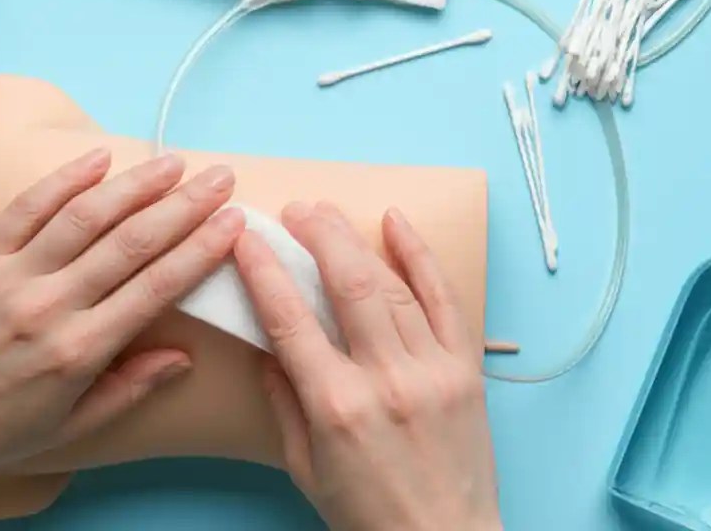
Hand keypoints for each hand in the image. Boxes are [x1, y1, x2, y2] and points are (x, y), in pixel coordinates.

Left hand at [0, 149, 244, 492]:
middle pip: (132, 242)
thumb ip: (131, 387)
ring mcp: (9, 277)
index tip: (234, 221)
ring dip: (136, 184)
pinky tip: (99, 158)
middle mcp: (49, 307)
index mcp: (80, 351)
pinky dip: (65, 180)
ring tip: (174, 162)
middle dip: (185, 205)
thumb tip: (184, 354)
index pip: (157, 286)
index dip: (202, 248)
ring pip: (85, 216)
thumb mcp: (71, 427)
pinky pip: (26, 209)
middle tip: (220, 177)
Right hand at [234, 202, 500, 530]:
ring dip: (356, 240)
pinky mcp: (465, 370)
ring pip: (391, 285)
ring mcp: (431, 370)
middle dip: (316, 236)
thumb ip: (284, 402)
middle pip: (348, 284)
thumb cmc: (370, 515)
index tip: (245, 236)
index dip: (264, 270)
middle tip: (294, 210)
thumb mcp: (305, 468)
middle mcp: (385, 380)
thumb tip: (267, 345)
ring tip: (328, 214)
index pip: (290, 320)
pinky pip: (444, 300)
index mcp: (337, 407)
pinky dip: (421, 257)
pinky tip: (398, 223)